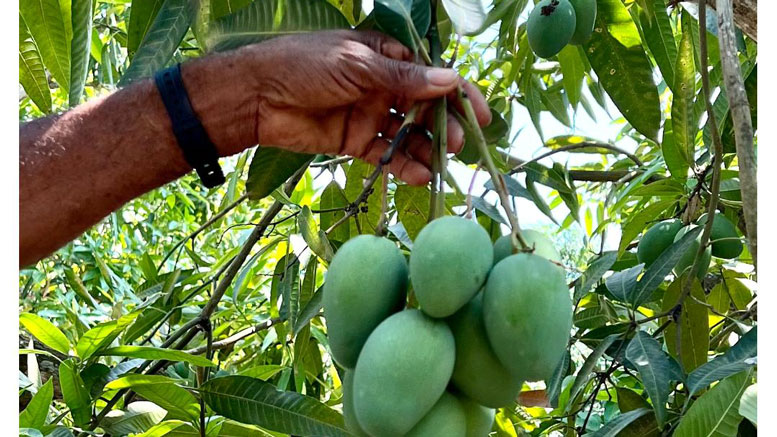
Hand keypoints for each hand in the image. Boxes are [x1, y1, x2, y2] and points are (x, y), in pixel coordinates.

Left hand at [187, 30, 491, 184]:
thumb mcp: (357, 66)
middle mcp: (384, 86)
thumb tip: (450, 81)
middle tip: (458, 146)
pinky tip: (419, 176)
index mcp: (387, 58)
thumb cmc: (303, 65)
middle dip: (445, 127)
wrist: (256, 96)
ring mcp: (371, 115)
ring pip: (409, 135)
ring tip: (440, 164)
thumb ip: (403, 79)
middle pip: (426, 109)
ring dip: (427, 149)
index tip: (481, 116)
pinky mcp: (356, 142)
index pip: (432, 76)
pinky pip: (386, 155)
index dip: (459, 95)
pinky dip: (403, 166)